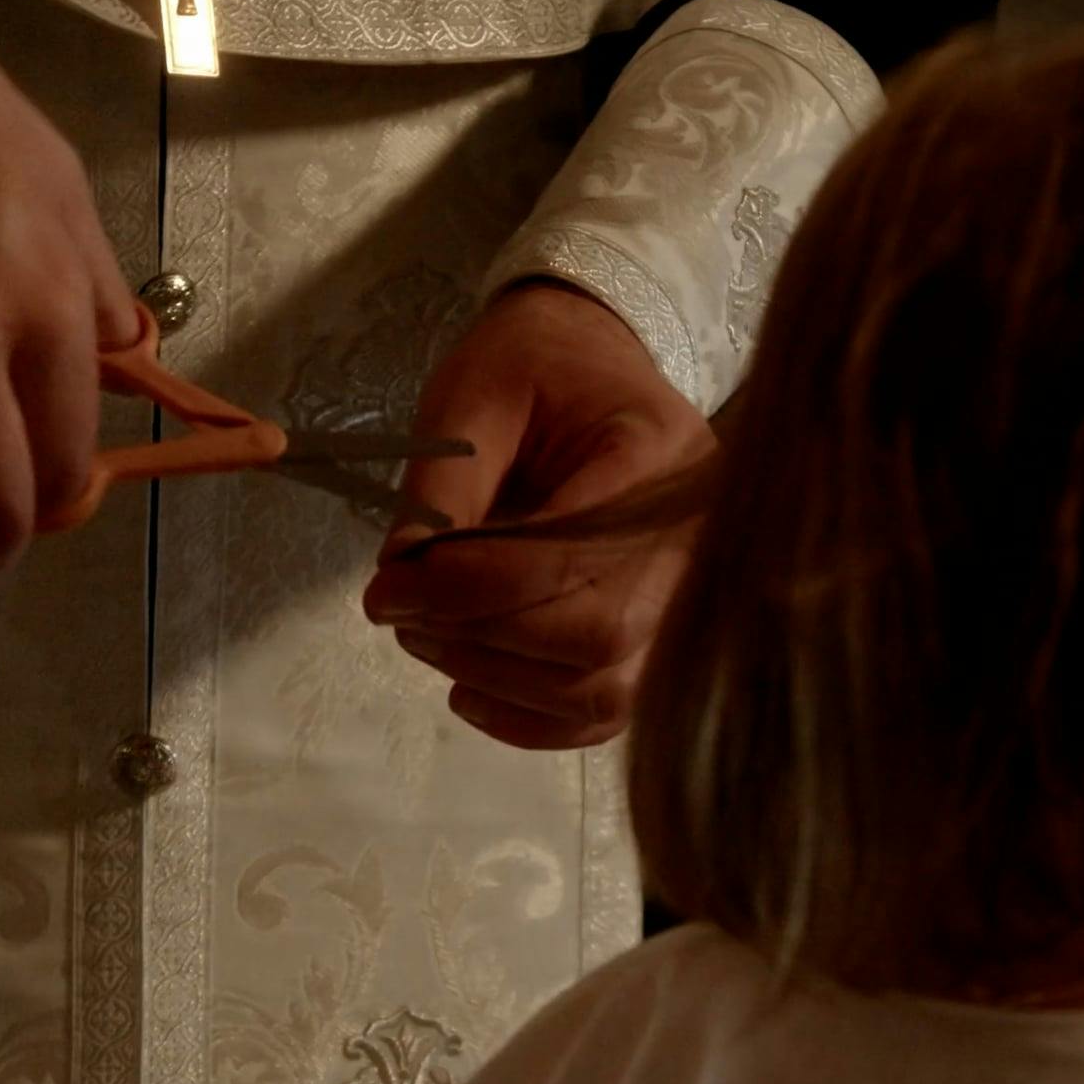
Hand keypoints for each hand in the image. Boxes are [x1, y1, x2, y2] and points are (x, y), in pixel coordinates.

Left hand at [363, 284, 709, 749]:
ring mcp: (688, 596)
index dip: (468, 587)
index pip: (571, 553)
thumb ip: (443, 485)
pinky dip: (530, 719)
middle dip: (480, 638)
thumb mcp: (474, 394)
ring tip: (428, 637)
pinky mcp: (659, 638)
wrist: (592, 365)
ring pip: (602, 687)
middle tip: (402, 614)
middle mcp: (696, 537)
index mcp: (657, 452)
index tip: (387, 587)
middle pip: (597, 635)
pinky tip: (469, 686)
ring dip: (497, 681)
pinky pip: (605, 711)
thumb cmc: (535, 370)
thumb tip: (403, 578)